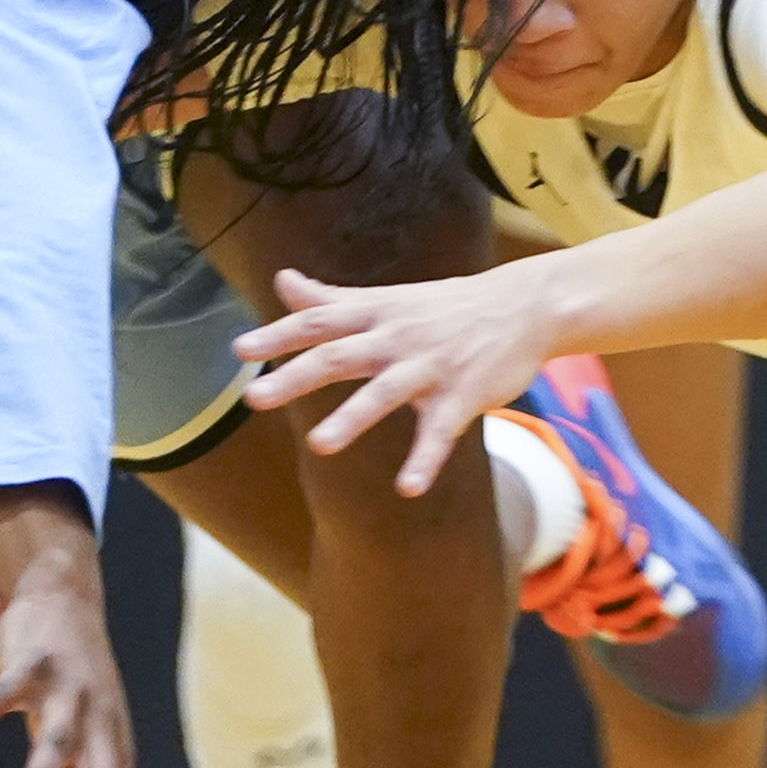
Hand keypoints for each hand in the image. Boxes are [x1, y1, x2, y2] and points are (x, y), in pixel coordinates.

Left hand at [235, 263, 561, 489]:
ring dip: (353, 418)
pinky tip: (408, 488)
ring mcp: (430, 367)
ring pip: (385, 392)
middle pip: (340, 355)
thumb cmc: (448, 306)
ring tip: (319, 445)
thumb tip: (282, 280)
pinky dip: (425, 459)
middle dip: (297, 376)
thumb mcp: (388, 299)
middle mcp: (397, 338)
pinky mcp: (464, 395)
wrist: (526, 306)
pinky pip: (440, 431)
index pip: (320, 320)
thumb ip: (332, 297)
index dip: (280, 334)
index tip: (240, 350)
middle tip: (254, 398)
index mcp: (377, 315)